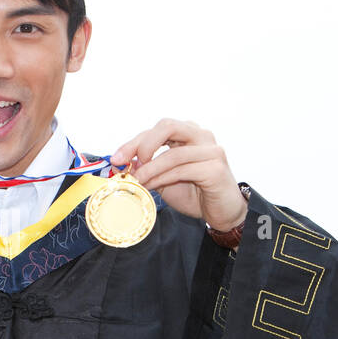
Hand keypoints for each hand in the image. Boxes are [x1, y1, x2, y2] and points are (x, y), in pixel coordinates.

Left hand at [110, 119, 246, 231]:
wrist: (222, 213)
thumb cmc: (194, 193)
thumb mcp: (164, 179)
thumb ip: (148, 168)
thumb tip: (124, 164)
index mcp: (188, 133)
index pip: (157, 129)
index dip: (133, 143)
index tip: (116, 159)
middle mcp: (201, 136)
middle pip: (168, 126)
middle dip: (143, 144)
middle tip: (129, 163)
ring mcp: (211, 151)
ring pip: (173, 153)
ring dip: (150, 169)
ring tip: (137, 181)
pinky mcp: (216, 168)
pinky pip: (182, 170)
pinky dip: (162, 178)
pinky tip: (152, 186)